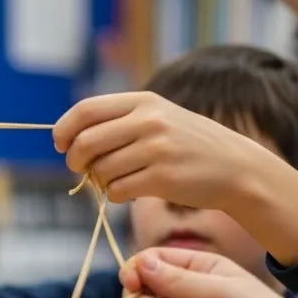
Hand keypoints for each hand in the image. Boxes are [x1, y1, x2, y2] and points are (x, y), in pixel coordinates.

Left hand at [53, 91, 272, 207]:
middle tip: (82, 169)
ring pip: (100, 170)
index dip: (64, 129)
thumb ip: (119, 121)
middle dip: (75, 160)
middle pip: (86, 142)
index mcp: (144, 101)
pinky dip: (116, 195)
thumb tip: (70, 138)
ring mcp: (157, 149)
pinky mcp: (163, 178)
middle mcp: (149, 121)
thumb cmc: (188, 145)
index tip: (61, 144)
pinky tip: (132, 191)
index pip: (85, 110)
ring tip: (119, 179)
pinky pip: (117, 191)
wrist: (237, 168)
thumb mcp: (159, 118)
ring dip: (100, 181)